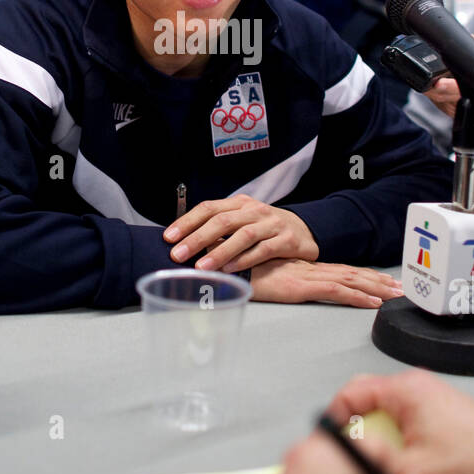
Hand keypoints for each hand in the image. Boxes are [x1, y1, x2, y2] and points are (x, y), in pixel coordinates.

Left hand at [164, 195, 318, 272]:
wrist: (305, 230)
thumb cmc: (266, 228)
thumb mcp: (243, 220)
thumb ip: (220, 228)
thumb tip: (183, 242)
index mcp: (240, 203)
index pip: (209, 208)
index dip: (187, 221)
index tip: (169, 237)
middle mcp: (255, 210)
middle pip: (223, 221)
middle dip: (197, 238)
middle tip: (178, 254)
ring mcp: (272, 224)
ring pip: (243, 235)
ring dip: (219, 251)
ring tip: (201, 267)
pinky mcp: (287, 240)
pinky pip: (263, 250)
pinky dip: (245, 259)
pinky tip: (229, 269)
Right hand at [250, 258, 402, 308]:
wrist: (223, 265)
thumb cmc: (237, 269)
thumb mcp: (261, 275)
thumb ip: (273, 278)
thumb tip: (279, 283)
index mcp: (302, 267)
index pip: (340, 270)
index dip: (364, 274)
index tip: (383, 279)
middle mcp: (309, 269)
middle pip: (352, 274)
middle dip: (378, 280)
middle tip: (401, 287)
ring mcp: (307, 277)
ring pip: (351, 281)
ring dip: (377, 288)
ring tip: (396, 294)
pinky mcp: (301, 286)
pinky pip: (336, 292)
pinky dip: (357, 296)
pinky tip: (373, 303)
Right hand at [281, 370, 473, 473]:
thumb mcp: (413, 467)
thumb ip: (373, 455)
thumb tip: (345, 448)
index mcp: (407, 389)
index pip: (351, 390)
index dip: (335, 417)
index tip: (332, 438)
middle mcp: (418, 387)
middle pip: (368, 402)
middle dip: (362, 431)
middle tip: (365, 455)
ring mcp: (430, 399)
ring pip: (387, 416)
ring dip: (384, 439)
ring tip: (397, 462)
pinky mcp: (440, 413)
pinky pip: (406, 423)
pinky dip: (402, 442)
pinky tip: (413, 461)